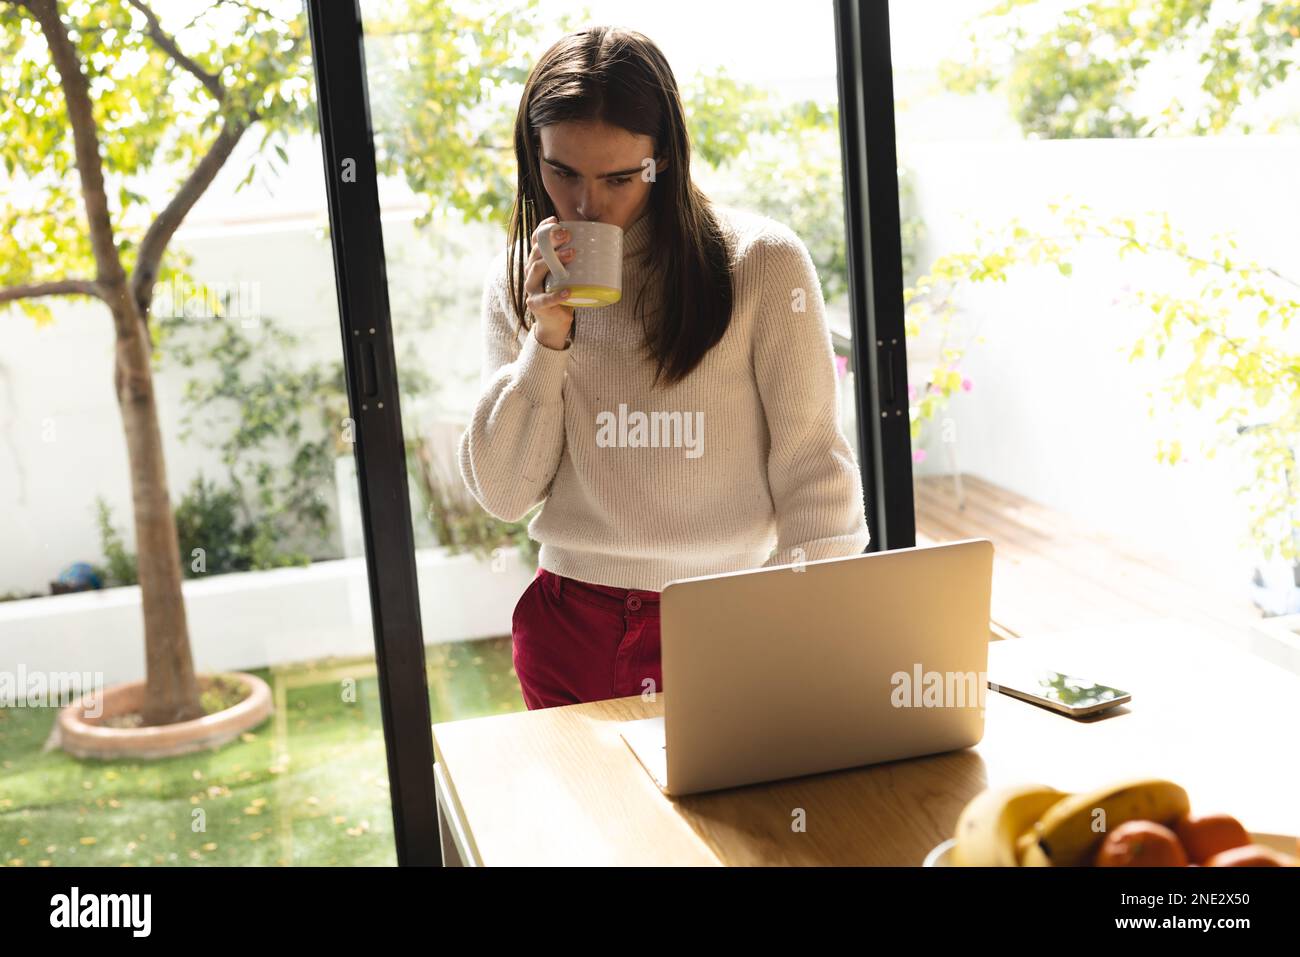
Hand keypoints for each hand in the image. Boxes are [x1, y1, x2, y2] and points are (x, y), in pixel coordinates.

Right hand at [526, 215, 575, 348]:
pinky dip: (557, 296)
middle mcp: (530, 273)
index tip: (556, 220)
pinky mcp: (536, 305)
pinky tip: (568, 292)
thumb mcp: (566, 275)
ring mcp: (531, 289)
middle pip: (536, 252)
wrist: (554, 323)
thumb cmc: (563, 294)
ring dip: (554, 261)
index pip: (535, 242)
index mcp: (536, 262)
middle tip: (567, 235)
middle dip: (551, 240)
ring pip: (536, 270)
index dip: (542, 229)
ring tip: (572, 254)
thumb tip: (600, 243)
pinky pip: (545, 299)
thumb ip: (573, 261)